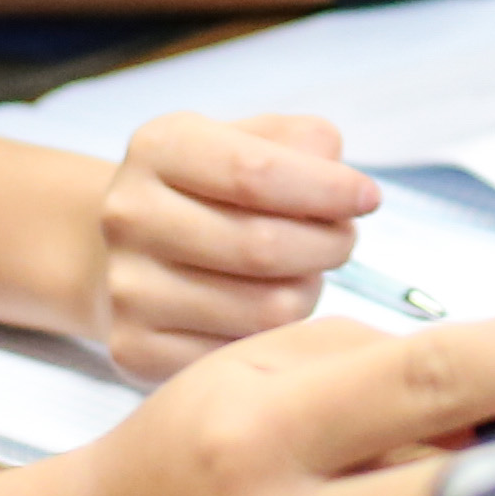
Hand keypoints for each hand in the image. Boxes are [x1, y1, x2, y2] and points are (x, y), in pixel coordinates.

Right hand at [92, 112, 385, 378]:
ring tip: (303, 273)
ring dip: (308, 292)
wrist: (127, 251)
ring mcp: (127, 287)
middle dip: (328, 245)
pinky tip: (267, 310)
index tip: (368, 198)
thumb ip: (303, 144)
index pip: (256, 171)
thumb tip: (344, 189)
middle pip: (263, 245)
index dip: (328, 188)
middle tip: (342, 240)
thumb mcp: (248, 140)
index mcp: (160, 148)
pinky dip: (272, 337)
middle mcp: (131, 215)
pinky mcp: (135, 348)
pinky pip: (241, 355)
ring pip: (265, 308)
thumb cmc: (209, 191)